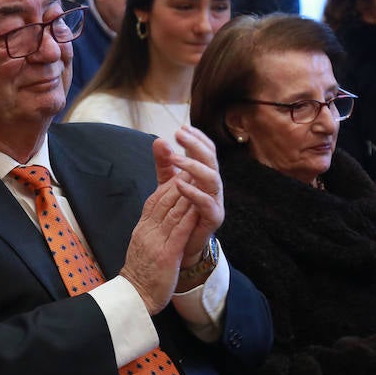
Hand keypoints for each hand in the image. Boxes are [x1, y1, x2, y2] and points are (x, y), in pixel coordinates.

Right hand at [119, 178, 199, 314]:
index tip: (182, 169)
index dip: (169, 183)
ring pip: (172, 212)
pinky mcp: (165, 255)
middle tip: (194, 165)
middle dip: (180, 181)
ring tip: (198, 179)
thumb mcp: (143, 244)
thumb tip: (160, 213)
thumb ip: (152, 227)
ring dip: (187, 194)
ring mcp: (156, 242)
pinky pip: (178, 232)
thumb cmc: (141, 272)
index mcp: (143, 227)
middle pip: (164, 200)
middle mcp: (148, 230)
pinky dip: (188, 217)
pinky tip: (197, 206)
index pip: (155, 199)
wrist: (133, 297)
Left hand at [162, 127, 224, 268]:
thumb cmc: (178, 213)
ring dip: (193, 166)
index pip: (207, 151)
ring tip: (175, 158)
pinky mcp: (213, 218)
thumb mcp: (168, 184)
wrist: (181, 246)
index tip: (181, 128)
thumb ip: (165, 164)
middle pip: (211, 160)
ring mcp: (215, 202)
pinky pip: (206, 203)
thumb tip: (159, 140)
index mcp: (205, 175)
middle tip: (179, 134)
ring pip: (212, 178)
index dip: (197, 138)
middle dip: (196, 145)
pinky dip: (193, 192)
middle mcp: (213, 186)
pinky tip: (179, 184)